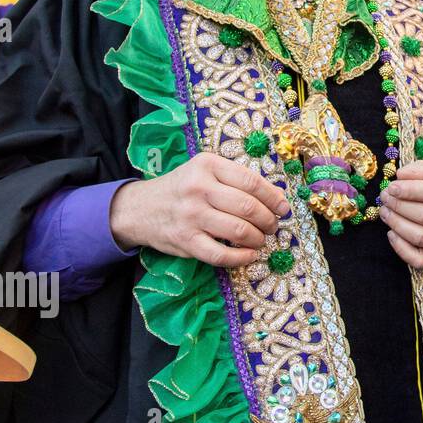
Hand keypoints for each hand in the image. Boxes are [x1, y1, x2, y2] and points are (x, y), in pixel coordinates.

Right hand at [110, 152, 289, 266]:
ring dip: (259, 238)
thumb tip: (277, 197)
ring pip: (239, 231)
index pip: (252, 182)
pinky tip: (251, 255)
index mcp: (208, 165)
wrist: (138, 208)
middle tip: (273, 226)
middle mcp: (199, 188)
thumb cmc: (182, 188)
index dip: (274, 197)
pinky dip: (242, 258)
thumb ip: (236, 179)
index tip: (283, 207)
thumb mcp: (205, 171)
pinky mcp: (185, 241)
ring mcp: (191, 216)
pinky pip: (221, 254)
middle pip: (249, 207)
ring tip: (261, 239)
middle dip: (269, 220)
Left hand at [378, 160, 422, 267]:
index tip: (391, 188)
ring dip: (397, 224)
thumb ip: (417, 170)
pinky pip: (419, 259)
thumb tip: (400, 176)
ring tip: (385, 212)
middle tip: (385, 199)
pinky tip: (392, 233)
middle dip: (400, 206)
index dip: (411, 191)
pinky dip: (400, 248)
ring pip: (421, 237)